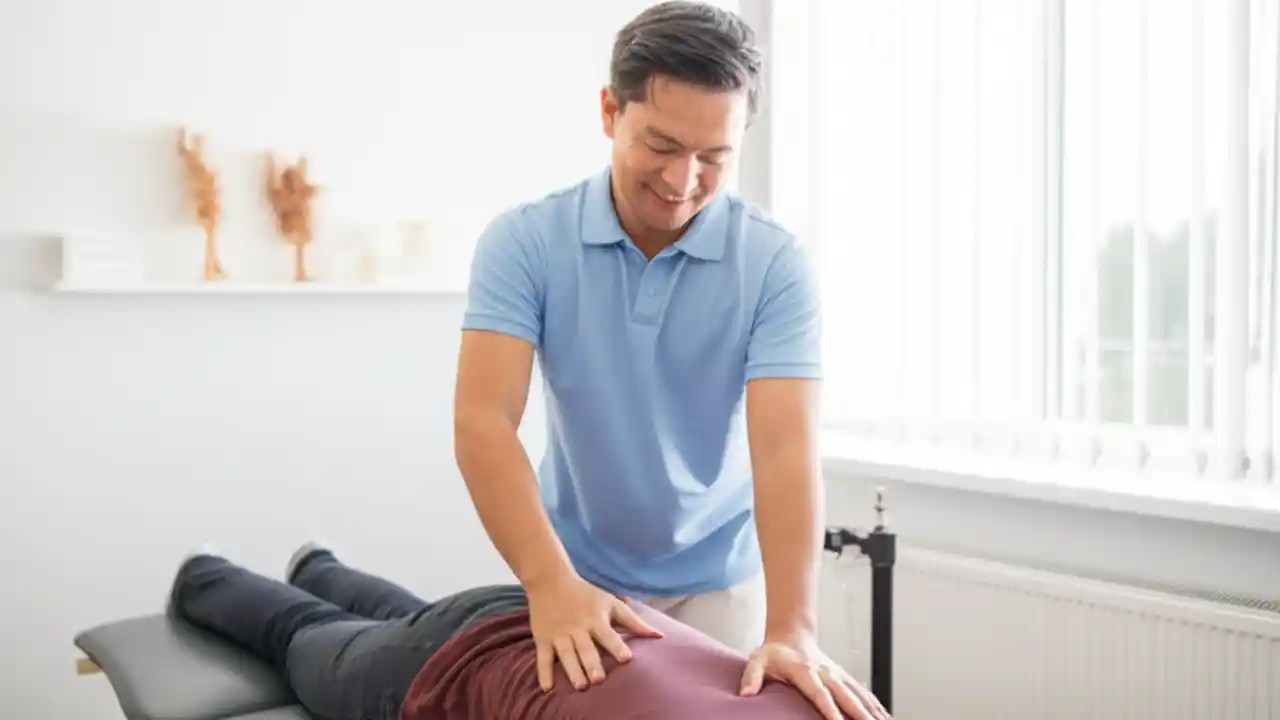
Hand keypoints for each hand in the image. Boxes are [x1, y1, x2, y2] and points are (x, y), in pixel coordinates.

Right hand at [526, 573, 663, 691]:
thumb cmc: (586, 595)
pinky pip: (543, 658)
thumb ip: (634, 622)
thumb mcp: (611, 603)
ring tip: (580, 685)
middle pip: (585, 648)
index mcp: (595, 618)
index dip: (617, 646)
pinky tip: (547, 688)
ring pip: (565, 654)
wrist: (550, 581)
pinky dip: (543, 672)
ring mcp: (559, 634)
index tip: (626, 658)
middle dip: (591, 663)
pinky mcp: (542, 638)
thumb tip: (659, 636)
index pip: (607, 634)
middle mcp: (577, 627)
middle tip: (598, 679)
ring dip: (572, 670)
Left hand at [739, 632, 890, 719]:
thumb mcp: (757, 660)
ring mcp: (837, 675)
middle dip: (859, 713)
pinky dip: (875, 705)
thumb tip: (745, 693)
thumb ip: (751, 676)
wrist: (791, 634)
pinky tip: (885, 717)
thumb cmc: (773, 652)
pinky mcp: (843, 677)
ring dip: (872, 710)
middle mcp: (826, 673)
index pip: (819, 693)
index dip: (828, 708)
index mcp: (805, 671)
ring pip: (859, 694)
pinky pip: (863, 693)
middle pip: (846, 695)